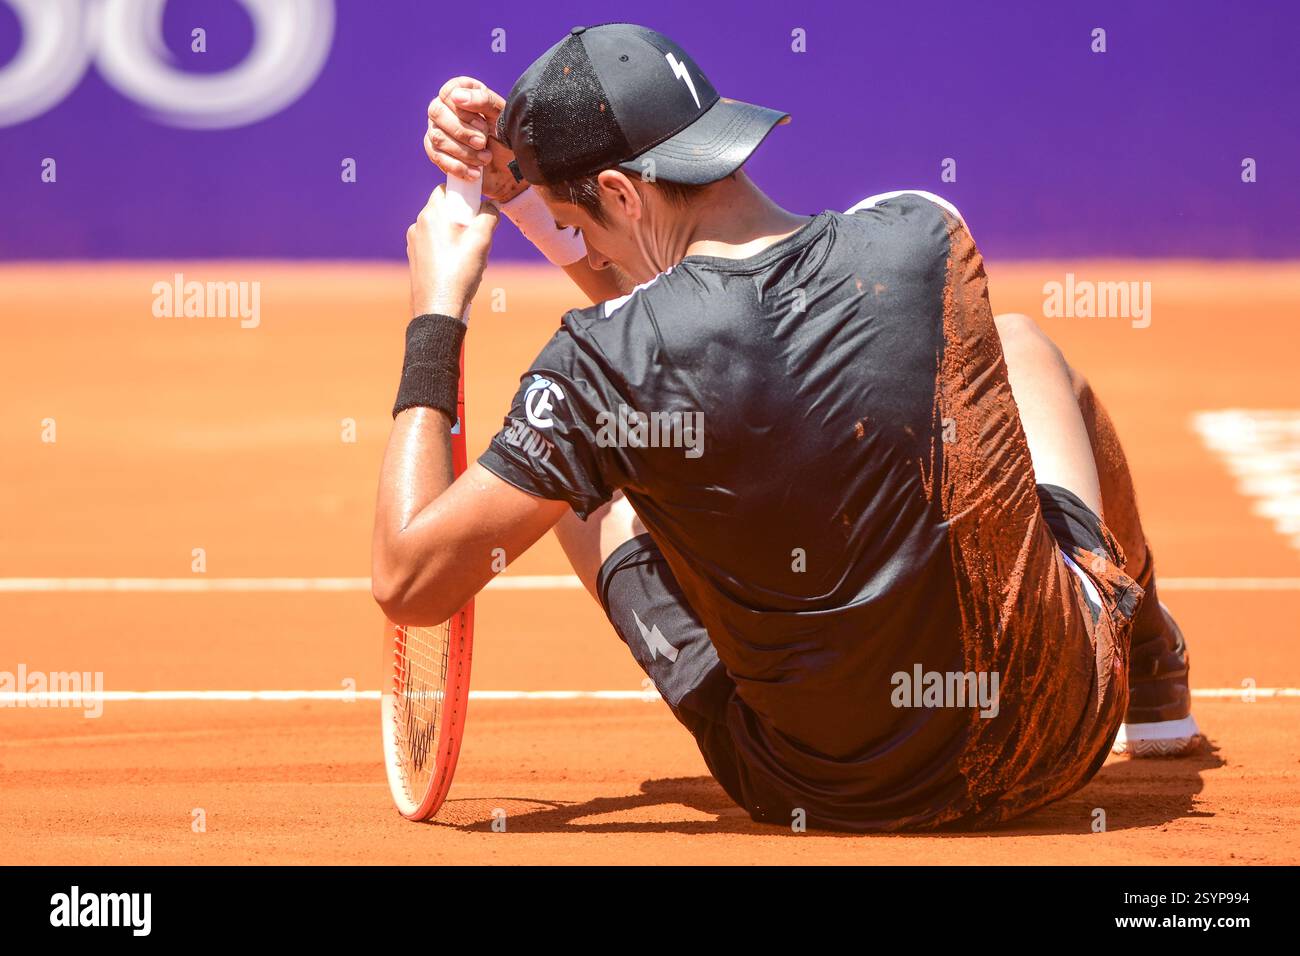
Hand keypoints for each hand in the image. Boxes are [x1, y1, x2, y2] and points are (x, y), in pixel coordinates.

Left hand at [406, 185, 499, 318]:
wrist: (438, 308)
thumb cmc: (458, 273)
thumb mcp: (481, 240)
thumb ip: (489, 216)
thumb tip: (492, 206)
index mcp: (431, 215)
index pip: (446, 189)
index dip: (464, 194)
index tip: (477, 208)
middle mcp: (418, 226)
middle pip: (445, 210)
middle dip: (464, 219)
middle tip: (478, 237)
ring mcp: (415, 244)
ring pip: (441, 229)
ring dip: (457, 236)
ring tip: (470, 257)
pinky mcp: (416, 260)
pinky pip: (435, 246)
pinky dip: (448, 250)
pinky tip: (459, 268)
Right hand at [425, 77, 524, 202]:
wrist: (508, 168)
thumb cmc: (505, 136)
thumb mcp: (501, 116)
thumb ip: (484, 100)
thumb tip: (457, 97)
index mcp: (462, 92)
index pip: (449, 91)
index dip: (464, 109)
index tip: (483, 124)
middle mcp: (444, 108)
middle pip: (437, 112)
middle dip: (462, 131)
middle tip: (482, 143)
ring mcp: (437, 129)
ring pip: (437, 137)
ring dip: (463, 151)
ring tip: (485, 159)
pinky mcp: (435, 151)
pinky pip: (436, 157)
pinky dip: (457, 166)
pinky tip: (474, 172)